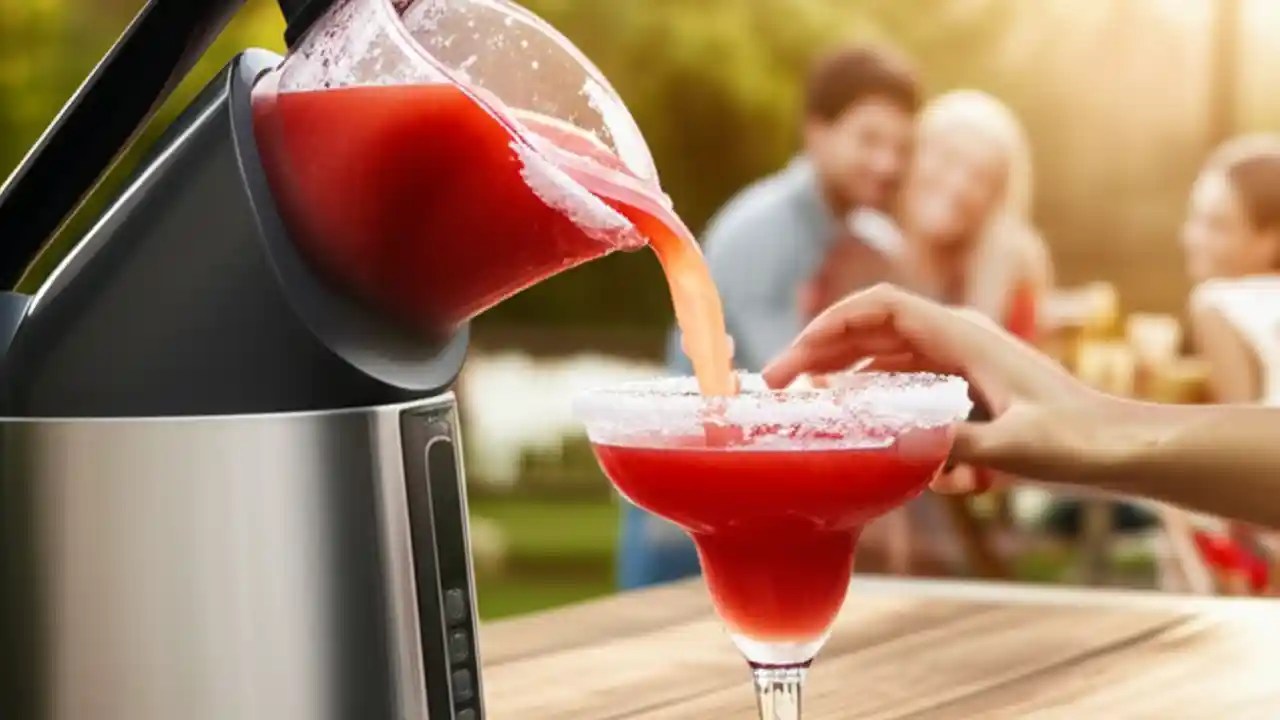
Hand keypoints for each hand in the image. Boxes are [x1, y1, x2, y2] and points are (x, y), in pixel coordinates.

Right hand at [763, 284, 1105, 486]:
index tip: (790, 362)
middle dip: (821, 353)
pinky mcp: (972, 390)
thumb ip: (958, 448)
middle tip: (777, 388)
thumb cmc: (1081, 442)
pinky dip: (882, 402)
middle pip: (871, 329)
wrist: (1129, 448)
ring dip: (846, 377)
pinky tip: (873, 440)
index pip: (877, 308)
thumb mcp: (1017, 448)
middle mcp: (958, 339)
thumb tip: (902, 453)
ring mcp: (964, 362)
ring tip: (810, 408)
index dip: (826, 326)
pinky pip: (911, 386)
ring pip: (887, 357)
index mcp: (962, 336)